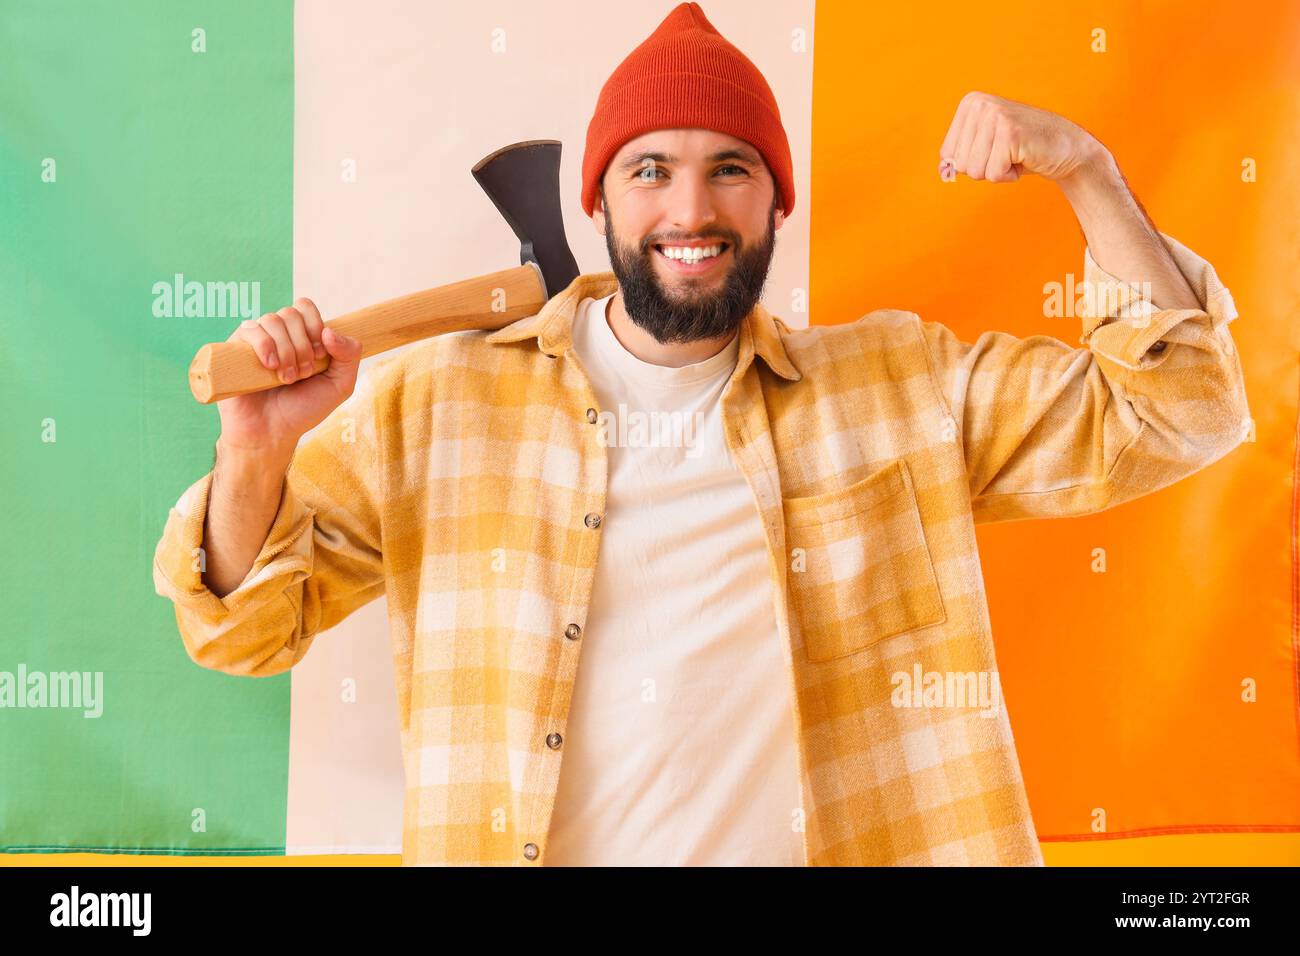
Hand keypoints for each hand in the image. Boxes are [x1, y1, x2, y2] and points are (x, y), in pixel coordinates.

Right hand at [216, 298, 362, 453]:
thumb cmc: (304, 409)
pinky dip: (265, 345)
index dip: (315, 325)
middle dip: (303, 345)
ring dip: (287, 351)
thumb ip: (349, 355)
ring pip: (272, 320)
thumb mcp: (339, 385)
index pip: (305, 307)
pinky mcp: (234, 349)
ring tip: (287, 378)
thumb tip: (329, 331)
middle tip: (304, 374)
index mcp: (300, 336)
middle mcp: (277, 334)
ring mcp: (255, 340)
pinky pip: (250, 329)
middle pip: (291, 313)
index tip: (321, 356)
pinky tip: (270, 367)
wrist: (272, 433)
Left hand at [938, 91, 1107, 183]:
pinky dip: (1009, 175)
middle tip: (1007, 152)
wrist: (1065, 147)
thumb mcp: (983, 147)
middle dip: (984, 167)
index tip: (994, 148)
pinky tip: (1024, 158)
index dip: (971, 161)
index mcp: (970, 104)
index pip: (947, 153)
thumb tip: (942, 171)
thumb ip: (959, 156)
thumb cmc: (1021, 149)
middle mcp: (980, 105)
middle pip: (959, 164)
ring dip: (997, 172)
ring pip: (975, 171)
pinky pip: (994, 174)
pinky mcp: (1010, 133)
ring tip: (1015, 154)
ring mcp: (995, 117)